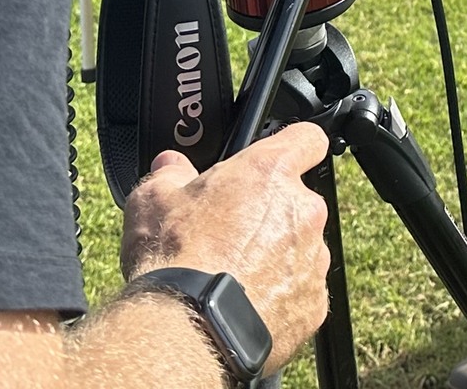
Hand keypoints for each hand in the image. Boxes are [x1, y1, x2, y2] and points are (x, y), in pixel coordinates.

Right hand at [120, 121, 331, 372]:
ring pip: (301, 247)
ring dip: (277, 255)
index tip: (278, 160)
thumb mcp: (153, 201)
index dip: (293, 146)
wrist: (190, 327)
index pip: (307, 138)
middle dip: (270, 212)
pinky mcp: (313, 302)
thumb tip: (170, 166)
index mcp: (271, 172)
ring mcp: (313, 258)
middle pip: (298, 200)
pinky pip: (301, 290)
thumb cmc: (175, 260)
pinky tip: (245, 304)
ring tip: (233, 275)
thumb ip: (169, 174)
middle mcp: (303, 210)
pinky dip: (280, 295)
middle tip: (231, 233)